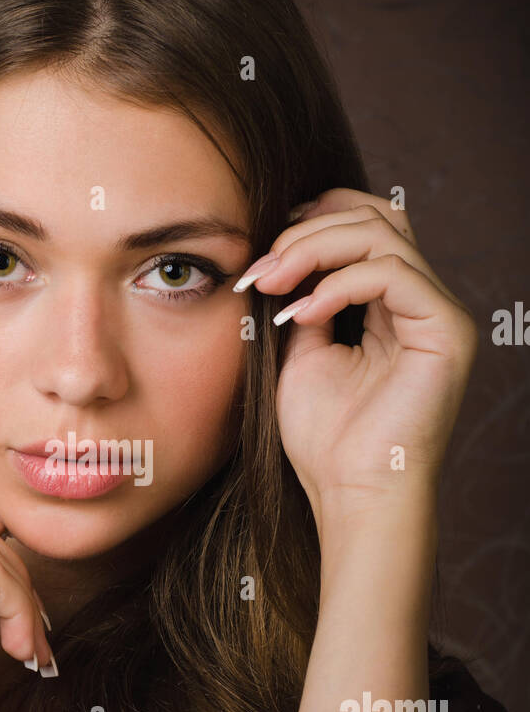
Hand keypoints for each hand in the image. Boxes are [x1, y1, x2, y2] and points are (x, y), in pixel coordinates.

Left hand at [237, 189, 478, 530]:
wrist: (352, 493)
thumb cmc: (327, 441)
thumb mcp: (300, 355)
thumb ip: (302, 301)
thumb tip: (284, 258)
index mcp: (393, 307)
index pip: (368, 227)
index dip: (316, 220)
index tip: (264, 251)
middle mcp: (423, 304)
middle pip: (376, 218)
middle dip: (308, 232)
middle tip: (262, 269)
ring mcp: (440, 314)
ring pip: (383, 235)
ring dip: (315, 250)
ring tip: (274, 283)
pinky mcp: (448, 331)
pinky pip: (393, 273)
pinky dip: (340, 282)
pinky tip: (304, 311)